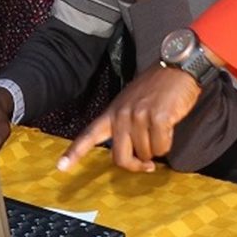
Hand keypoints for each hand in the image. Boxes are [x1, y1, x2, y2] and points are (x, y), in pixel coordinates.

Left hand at [58, 63, 203, 172]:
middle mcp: (121, 115)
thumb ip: (124, 125)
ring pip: (145, 154)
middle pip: (120, 158)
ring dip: (156, 149)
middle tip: (147, 165)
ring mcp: (139, 116)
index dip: (75, 153)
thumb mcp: (131, 103)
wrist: (176, 69)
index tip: (61, 168)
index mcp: (112, 113)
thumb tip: (132, 154)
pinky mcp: (157, 118)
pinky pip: (161, 147)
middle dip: (136, 165)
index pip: (89, 135)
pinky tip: (169, 127)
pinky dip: (167, 143)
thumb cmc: (156, 89)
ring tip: (161, 130)